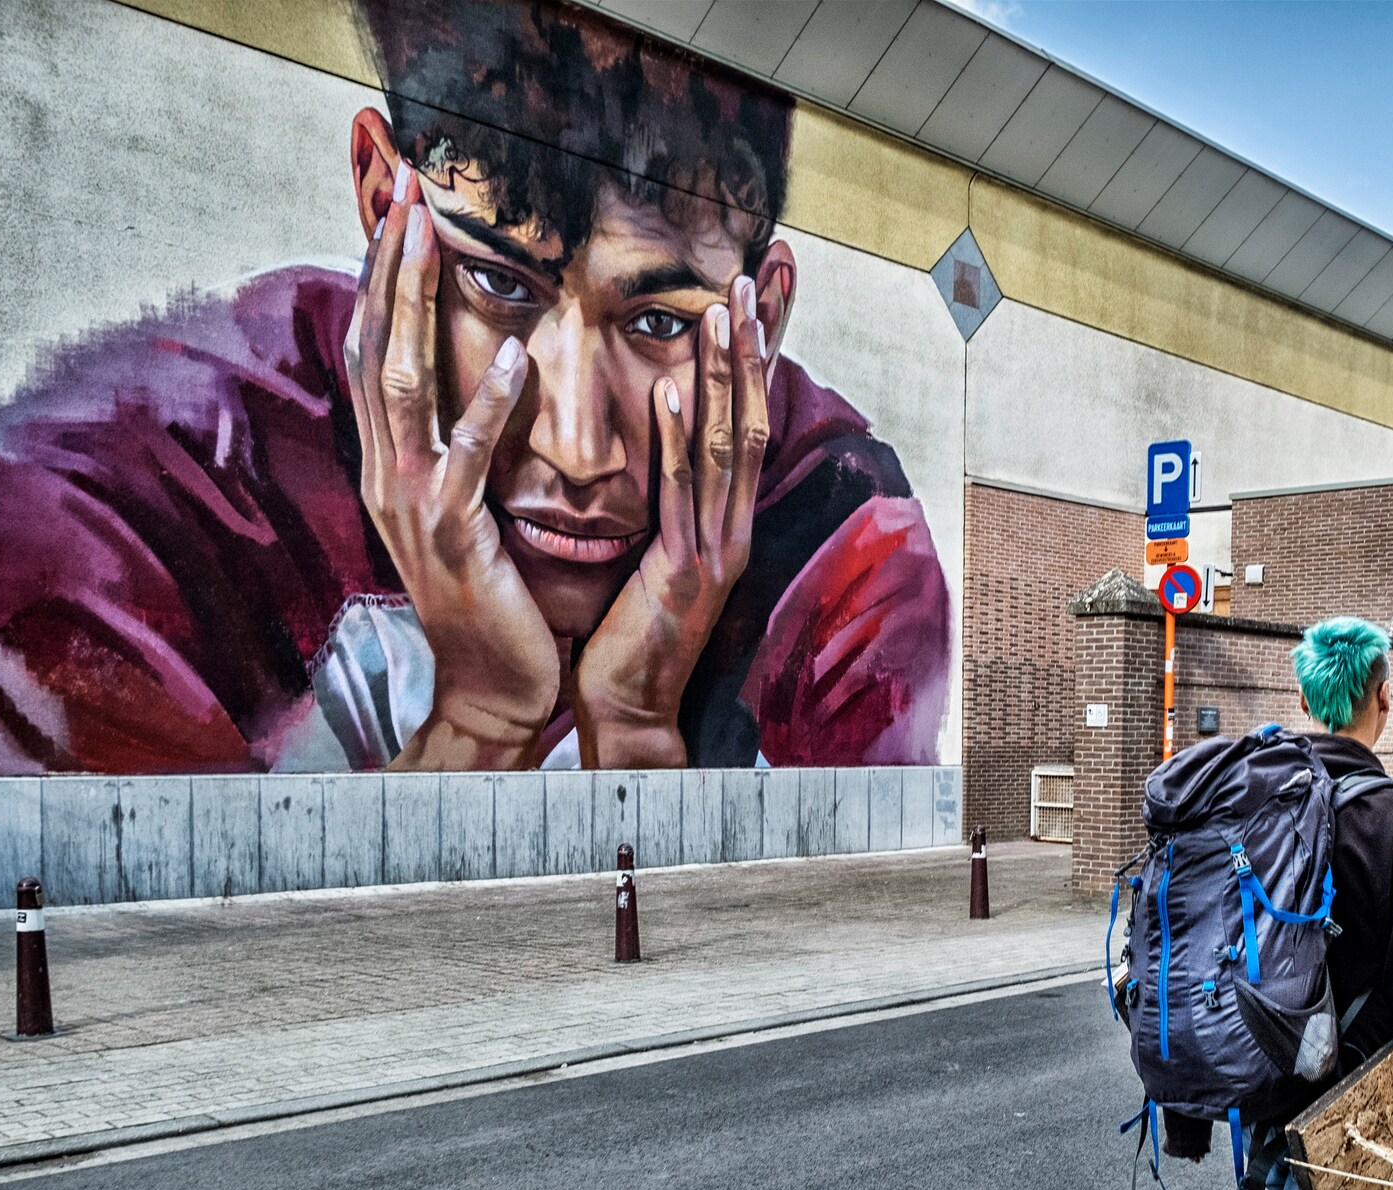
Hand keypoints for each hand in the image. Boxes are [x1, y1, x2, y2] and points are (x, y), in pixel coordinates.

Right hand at [346, 163, 559, 769]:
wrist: (495, 690)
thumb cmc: (495, 599)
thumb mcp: (466, 509)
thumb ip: (460, 447)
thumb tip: (479, 380)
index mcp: (391, 464)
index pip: (375, 349)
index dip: (381, 278)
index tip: (398, 210)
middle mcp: (387, 474)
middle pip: (374, 347)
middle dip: (387, 265)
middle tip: (404, 191)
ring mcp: (412, 506)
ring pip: (401, 387)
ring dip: (415, 306)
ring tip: (433, 239)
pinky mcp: (452, 538)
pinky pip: (464, 459)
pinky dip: (487, 405)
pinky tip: (515, 355)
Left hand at [571, 276, 769, 768]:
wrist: (628, 711)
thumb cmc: (631, 634)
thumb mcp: (654, 551)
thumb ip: (665, 492)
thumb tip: (656, 419)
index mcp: (723, 519)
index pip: (747, 419)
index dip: (761, 356)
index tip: (764, 292)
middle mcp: (730, 527)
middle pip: (752, 419)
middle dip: (755, 347)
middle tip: (755, 275)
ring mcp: (712, 550)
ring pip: (727, 448)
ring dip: (725, 376)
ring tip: (722, 312)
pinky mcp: (680, 574)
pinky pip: (680, 495)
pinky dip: (676, 439)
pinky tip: (670, 389)